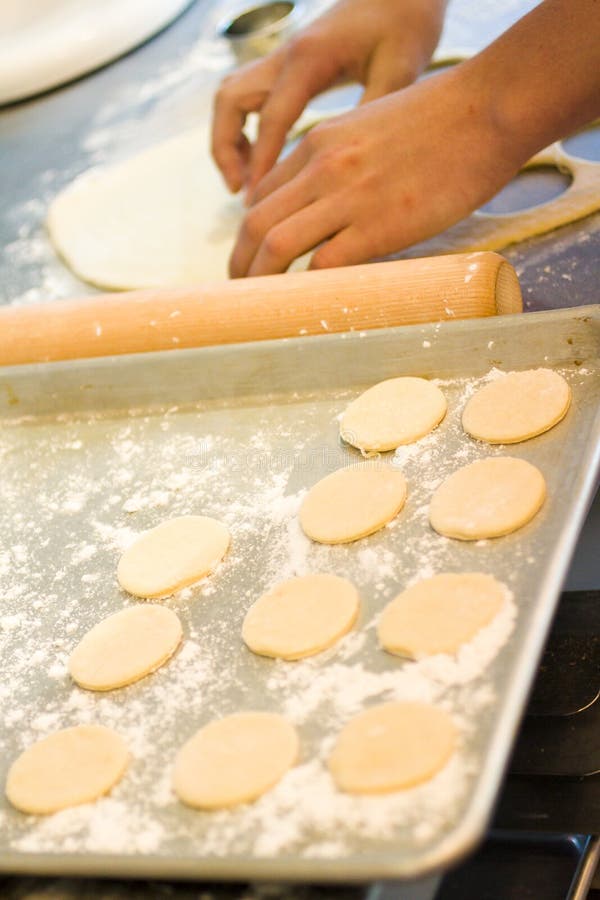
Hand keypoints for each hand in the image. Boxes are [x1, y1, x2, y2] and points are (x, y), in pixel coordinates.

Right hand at [211, 0, 446, 193]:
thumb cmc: (405, 22)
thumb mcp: (399, 69)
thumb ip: (372, 115)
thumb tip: (352, 170)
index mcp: (309, 58)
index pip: (270, 119)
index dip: (260, 164)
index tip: (256, 201)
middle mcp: (285, 55)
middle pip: (228, 101)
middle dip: (225, 149)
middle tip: (242, 191)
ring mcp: (282, 58)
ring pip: (230, 97)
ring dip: (228, 139)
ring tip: (247, 180)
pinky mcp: (287, 65)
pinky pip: (247, 96)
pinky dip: (244, 129)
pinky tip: (262, 157)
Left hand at [228, 66, 526, 276]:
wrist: (485, 111)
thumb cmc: (441, 121)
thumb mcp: (370, 126)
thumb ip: (342, 159)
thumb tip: (333, 202)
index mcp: (318, 143)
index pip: (263, 193)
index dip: (250, 230)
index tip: (252, 255)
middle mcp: (321, 168)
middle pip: (255, 223)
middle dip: (240, 262)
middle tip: (239, 288)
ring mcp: (346, 198)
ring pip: (276, 246)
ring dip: (260, 281)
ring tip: (259, 304)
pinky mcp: (376, 227)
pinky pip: (324, 266)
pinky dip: (307, 288)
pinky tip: (306, 304)